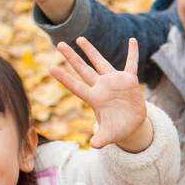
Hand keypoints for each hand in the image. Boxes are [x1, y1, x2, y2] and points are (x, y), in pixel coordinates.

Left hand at [50, 37, 150, 151]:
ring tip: (79, 38)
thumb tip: (94, 146)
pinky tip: (132, 40)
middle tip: (59, 44)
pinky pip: (131, 64)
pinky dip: (133, 52)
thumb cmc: (118, 128)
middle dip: (72, 57)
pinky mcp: (128, 80)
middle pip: (83, 69)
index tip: (51, 68)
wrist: (132, 124)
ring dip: (91, 50)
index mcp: (94, 99)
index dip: (64, 79)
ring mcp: (114, 81)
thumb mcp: (110, 135)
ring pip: (100, 62)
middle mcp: (101, 87)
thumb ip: (101, 139)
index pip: (76, 87)